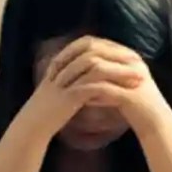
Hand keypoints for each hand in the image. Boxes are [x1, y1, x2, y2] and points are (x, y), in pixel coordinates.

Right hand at [18, 35, 146, 142]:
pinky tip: (124, 94)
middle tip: (139, 61)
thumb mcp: (61, 88)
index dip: (110, 48)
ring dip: (120, 72)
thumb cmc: (48, 109)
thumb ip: (74, 76)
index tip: (129, 53)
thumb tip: (94, 71)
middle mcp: (63, 67)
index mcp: (62, 62)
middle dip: (119, 56)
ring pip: (97, 68)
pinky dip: (111, 89)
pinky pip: (92, 88)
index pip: (89, 46)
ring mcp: (64, 81)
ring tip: (139, 77)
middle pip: (95, 53)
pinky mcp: (67, 97)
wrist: (32, 125)